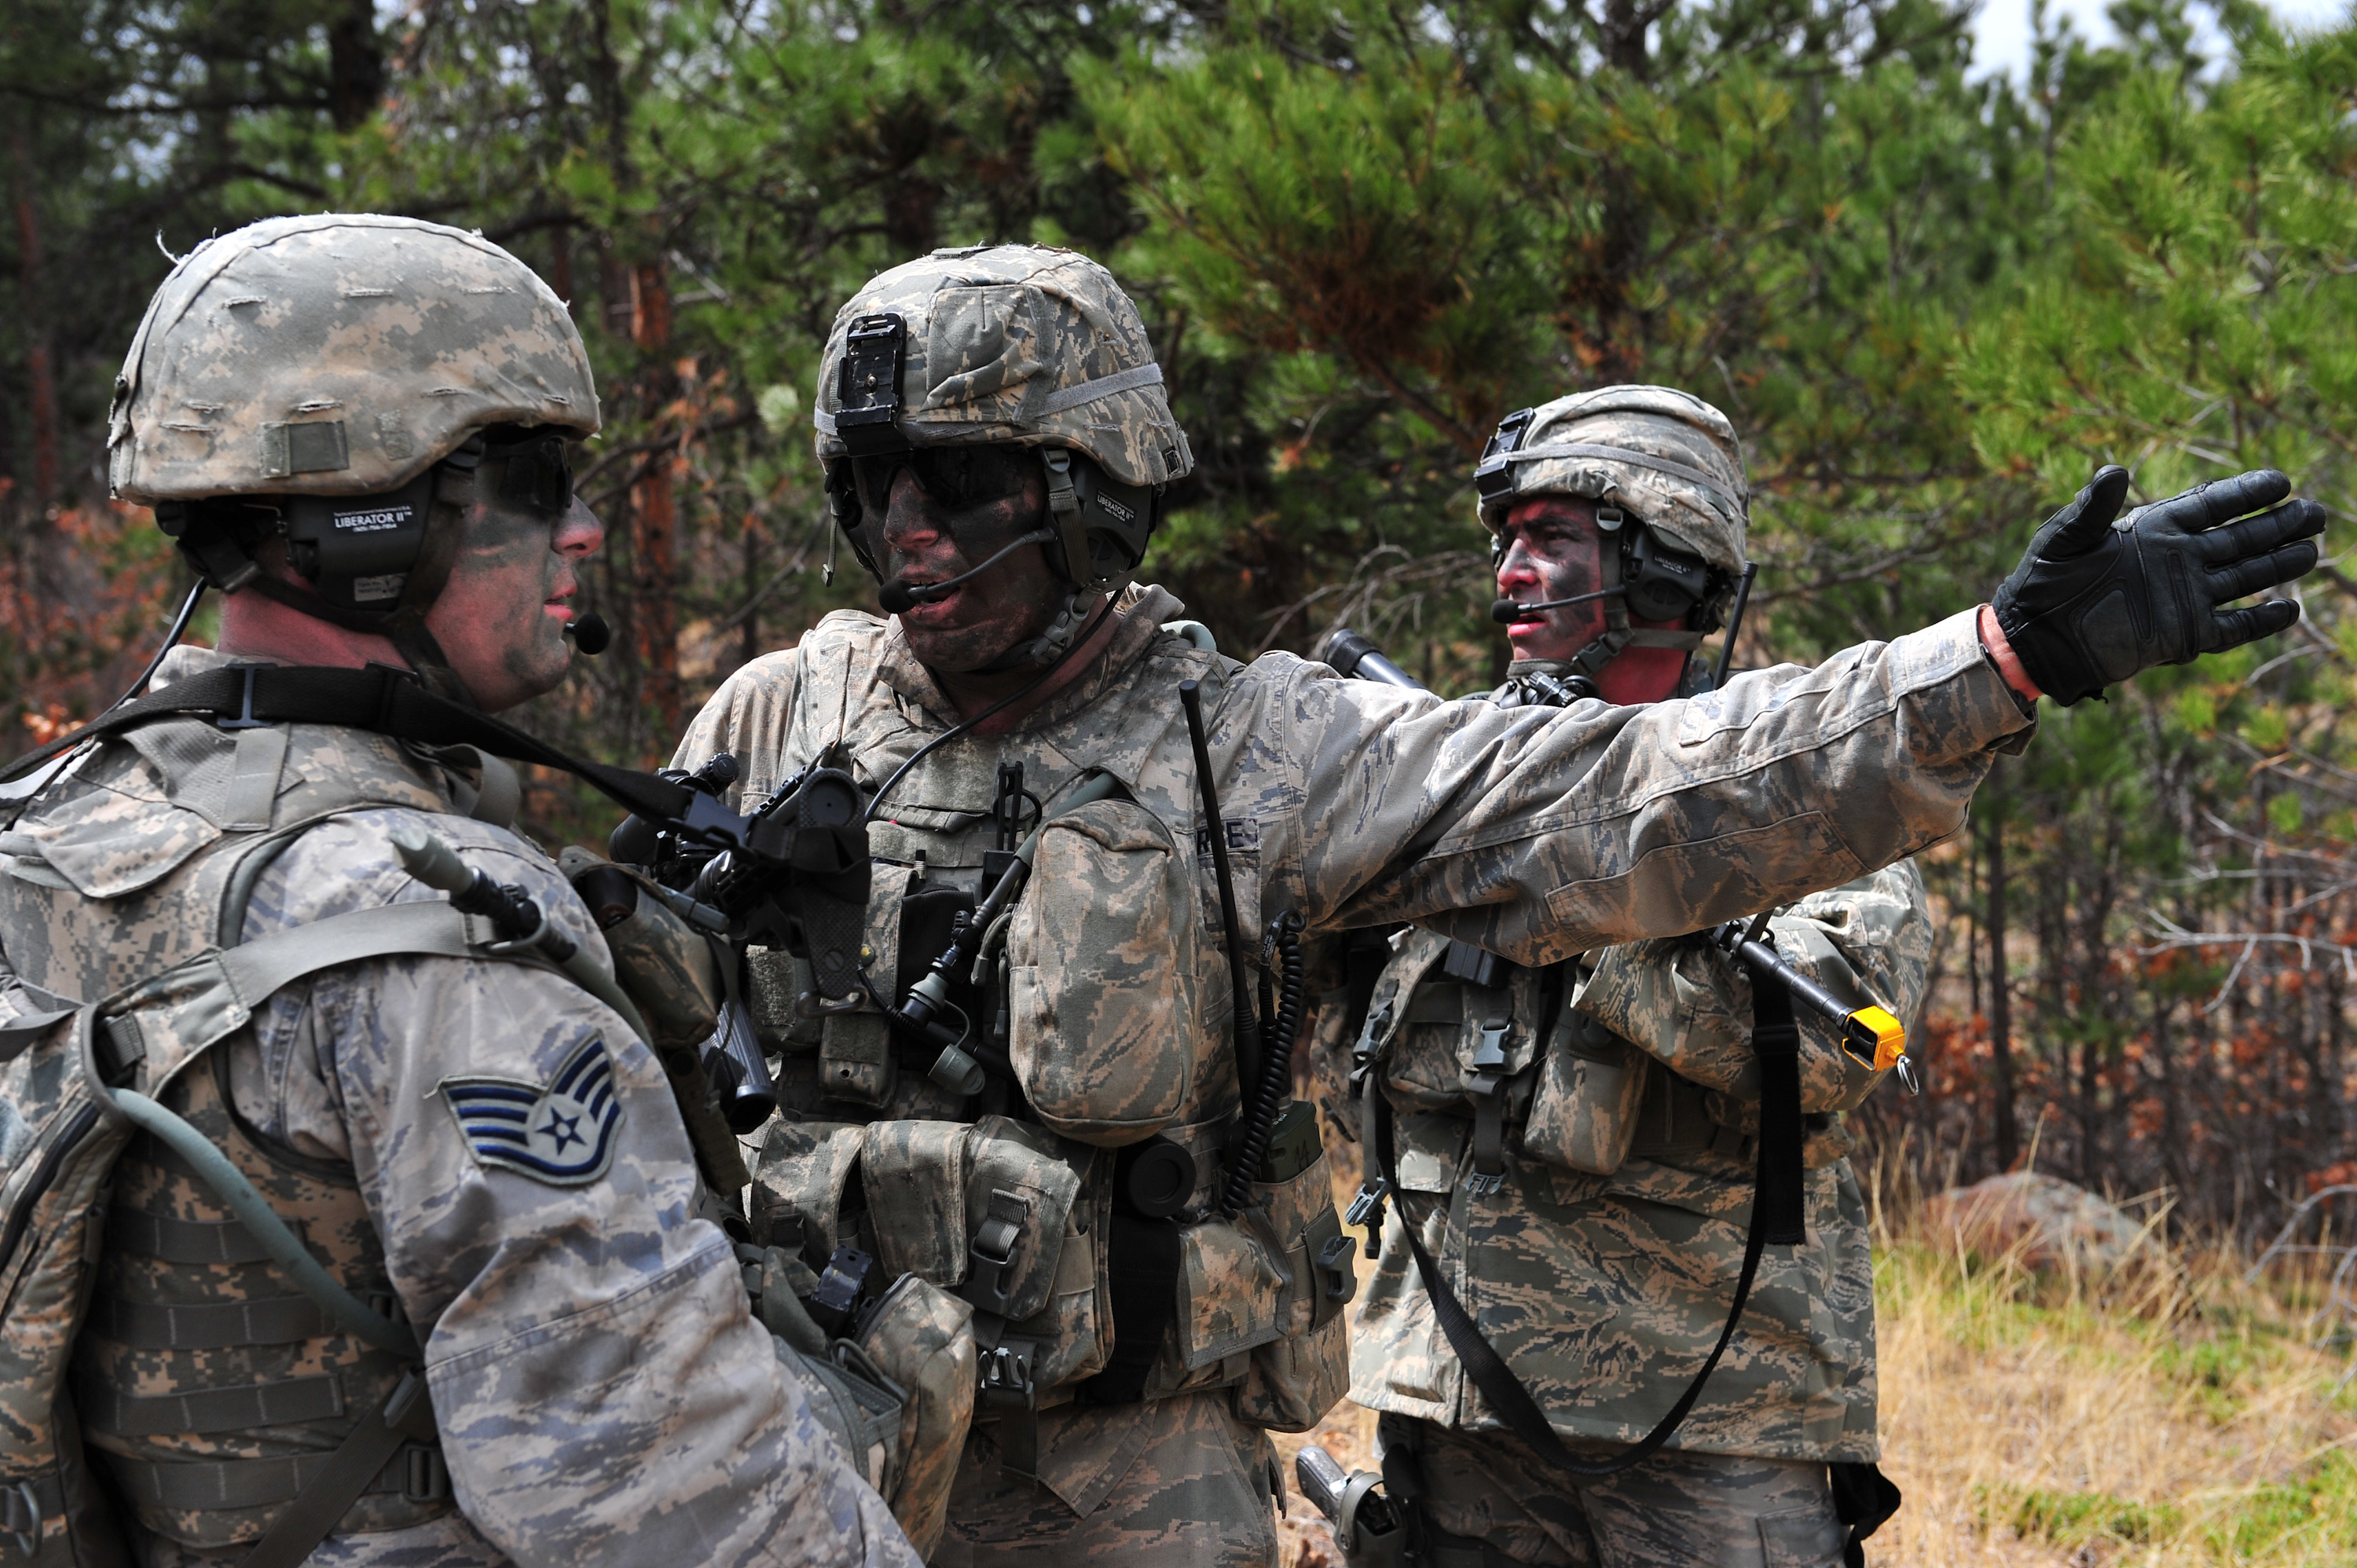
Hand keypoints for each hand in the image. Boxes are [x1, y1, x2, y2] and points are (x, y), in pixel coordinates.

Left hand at [1991, 466, 2323, 705]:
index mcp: (2154, 530)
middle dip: (2278, 525)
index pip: (2211, 506)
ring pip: (2244, 576)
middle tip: (2316, 512)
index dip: (2246, 494)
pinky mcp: (2182, 635)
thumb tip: (2115, 470)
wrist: (2034, 637)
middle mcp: (2176, 561)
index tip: (2281, 482)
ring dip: (2278, 564)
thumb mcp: (2063, 538)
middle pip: (2239, 538)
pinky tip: (2290, 608)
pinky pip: (2231, 627)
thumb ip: (2091, 506)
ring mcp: (2183, 598)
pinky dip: (2261, 620)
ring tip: (2312, 549)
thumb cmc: (2043, 582)